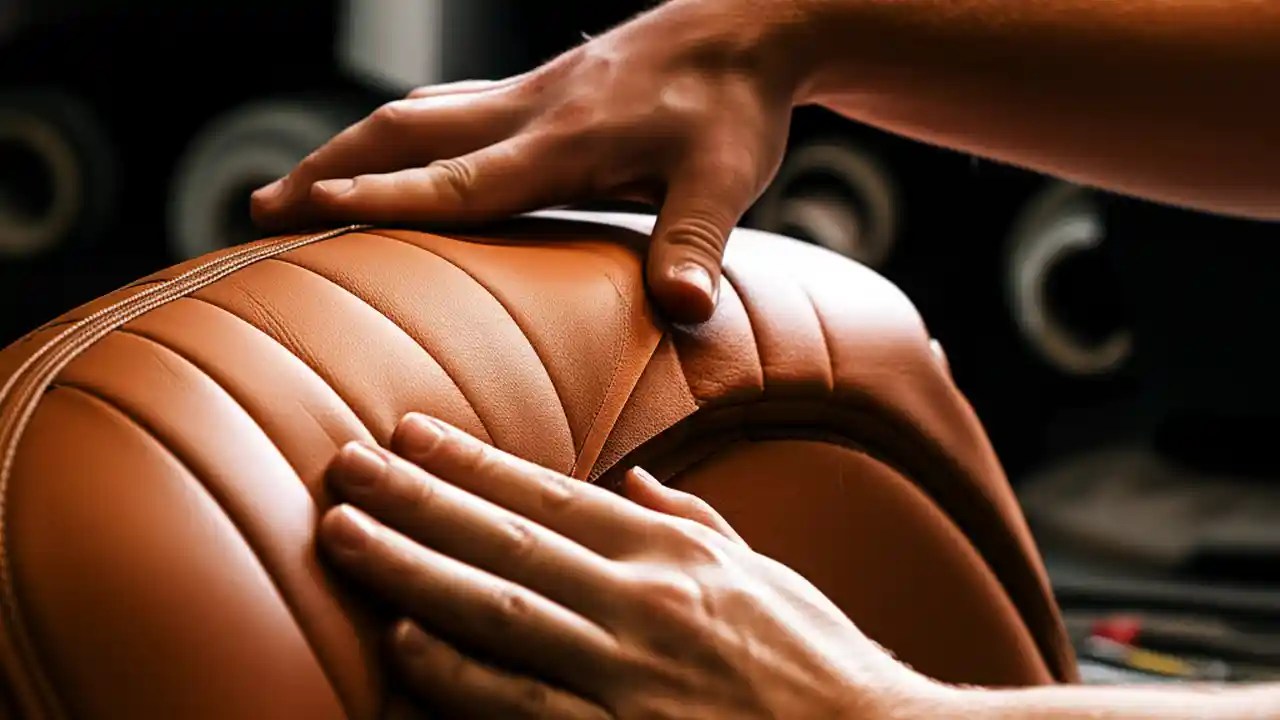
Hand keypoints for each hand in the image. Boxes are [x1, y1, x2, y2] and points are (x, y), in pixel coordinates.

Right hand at [251, 0, 800, 322]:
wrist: (746, 27)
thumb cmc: (733, 106)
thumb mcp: (727, 179)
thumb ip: (696, 242)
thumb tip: (685, 310)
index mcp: (564, 142)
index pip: (460, 178)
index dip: (385, 198)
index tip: (309, 210)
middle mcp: (528, 113)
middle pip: (406, 136)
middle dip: (329, 172)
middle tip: (260, 212)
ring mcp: (526, 96)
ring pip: (415, 116)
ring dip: (349, 151)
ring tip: (296, 189)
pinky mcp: (535, 91)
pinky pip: (446, 109)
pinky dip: (398, 135)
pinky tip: (387, 154)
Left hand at [317, 413, 959, 718]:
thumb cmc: (817, 669)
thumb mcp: (763, 577)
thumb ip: (693, 525)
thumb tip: (633, 481)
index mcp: (676, 557)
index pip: (551, 495)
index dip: (472, 462)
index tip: (409, 433)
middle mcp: (644, 605)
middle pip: (505, 542)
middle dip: (416, 500)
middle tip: (342, 465)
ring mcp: (628, 678)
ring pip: (497, 615)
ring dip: (412, 572)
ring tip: (342, 535)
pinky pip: (519, 706)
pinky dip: (456, 675)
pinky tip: (403, 645)